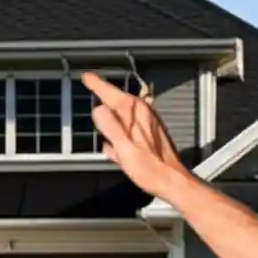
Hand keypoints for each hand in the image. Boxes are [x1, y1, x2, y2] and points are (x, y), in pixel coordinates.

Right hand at [82, 71, 191, 200]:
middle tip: (105, 136)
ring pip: (119, 120)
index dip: (96, 84)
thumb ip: (110, 126)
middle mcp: (143, 113)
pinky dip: (120, 141)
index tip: (87, 77)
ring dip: (112, 132)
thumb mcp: (124, 148)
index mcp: (136, 112)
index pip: (110, 92)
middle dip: (104, 115)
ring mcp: (146, 123)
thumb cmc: (151, 168)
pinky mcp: (147, 134)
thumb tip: (98, 109)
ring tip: (118, 151)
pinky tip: (123, 155)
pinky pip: (125, 132)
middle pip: (114, 104)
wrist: (171, 180)